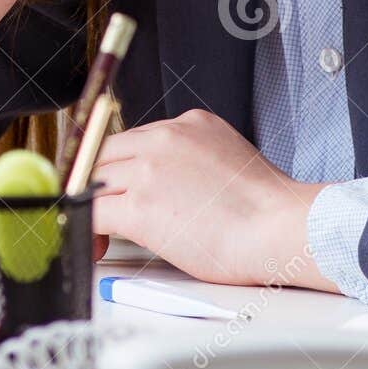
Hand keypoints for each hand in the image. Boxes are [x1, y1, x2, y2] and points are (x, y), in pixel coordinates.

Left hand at [90, 109, 336, 291]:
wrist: (279, 227)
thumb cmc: (267, 209)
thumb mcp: (230, 160)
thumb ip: (194, 162)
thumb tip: (174, 186)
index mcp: (192, 124)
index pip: (136, 138)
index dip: (123, 166)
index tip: (121, 186)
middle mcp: (166, 138)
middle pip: (106, 153)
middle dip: (101, 182)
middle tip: (103, 210)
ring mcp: (150, 169)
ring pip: (95, 180)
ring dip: (94, 206)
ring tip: (101, 232)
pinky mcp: (140, 206)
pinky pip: (93, 211)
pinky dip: (88, 228)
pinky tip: (98, 244)